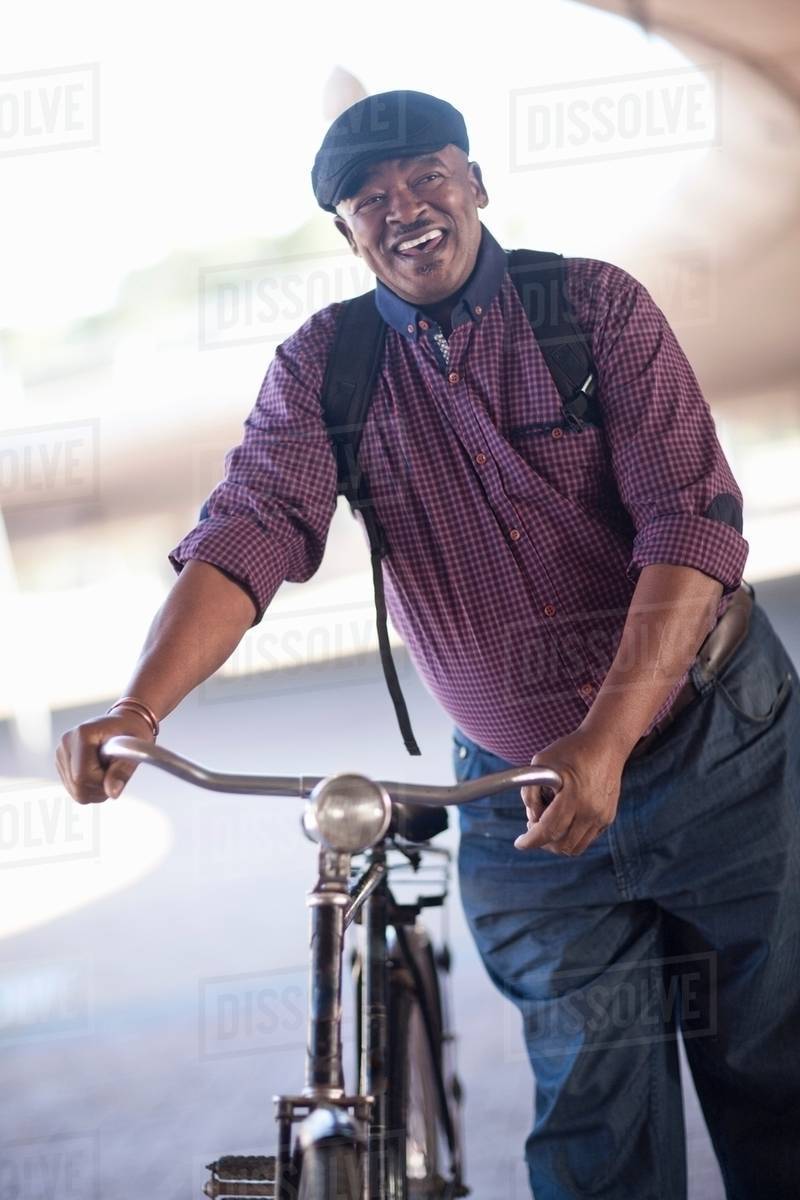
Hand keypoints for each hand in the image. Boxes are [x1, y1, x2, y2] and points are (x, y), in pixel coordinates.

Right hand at [56, 711, 153, 803]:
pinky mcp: (61, 762)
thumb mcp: (135, 748)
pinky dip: (90, 788)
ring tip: (108, 770)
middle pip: (77, 787)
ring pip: (75, 792)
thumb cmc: (131, 732)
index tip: (116, 771)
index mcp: (82, 734)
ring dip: (96, 789)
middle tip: (114, 773)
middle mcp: (67, 743)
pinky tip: (99, 772)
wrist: (124, 724)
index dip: (102, 782)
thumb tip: (112, 792)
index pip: (83, 776)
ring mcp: (61, 753)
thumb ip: (122, 770)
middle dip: (100, 788)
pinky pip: (74, 789)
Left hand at [514, 727, 623, 855]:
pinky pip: (586, 839)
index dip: (530, 841)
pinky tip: (563, 820)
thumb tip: (532, 816)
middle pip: (561, 844)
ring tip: (547, 823)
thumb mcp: (540, 762)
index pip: (549, 830)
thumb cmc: (571, 750)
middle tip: (532, 826)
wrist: (605, 743)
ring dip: (557, 842)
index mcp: (574, 797)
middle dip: (542, 842)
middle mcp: (591, 811)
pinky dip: (571, 837)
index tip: (519, 843)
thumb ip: (530, 791)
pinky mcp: (608, 817)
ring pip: (575, 847)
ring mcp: (602, 816)